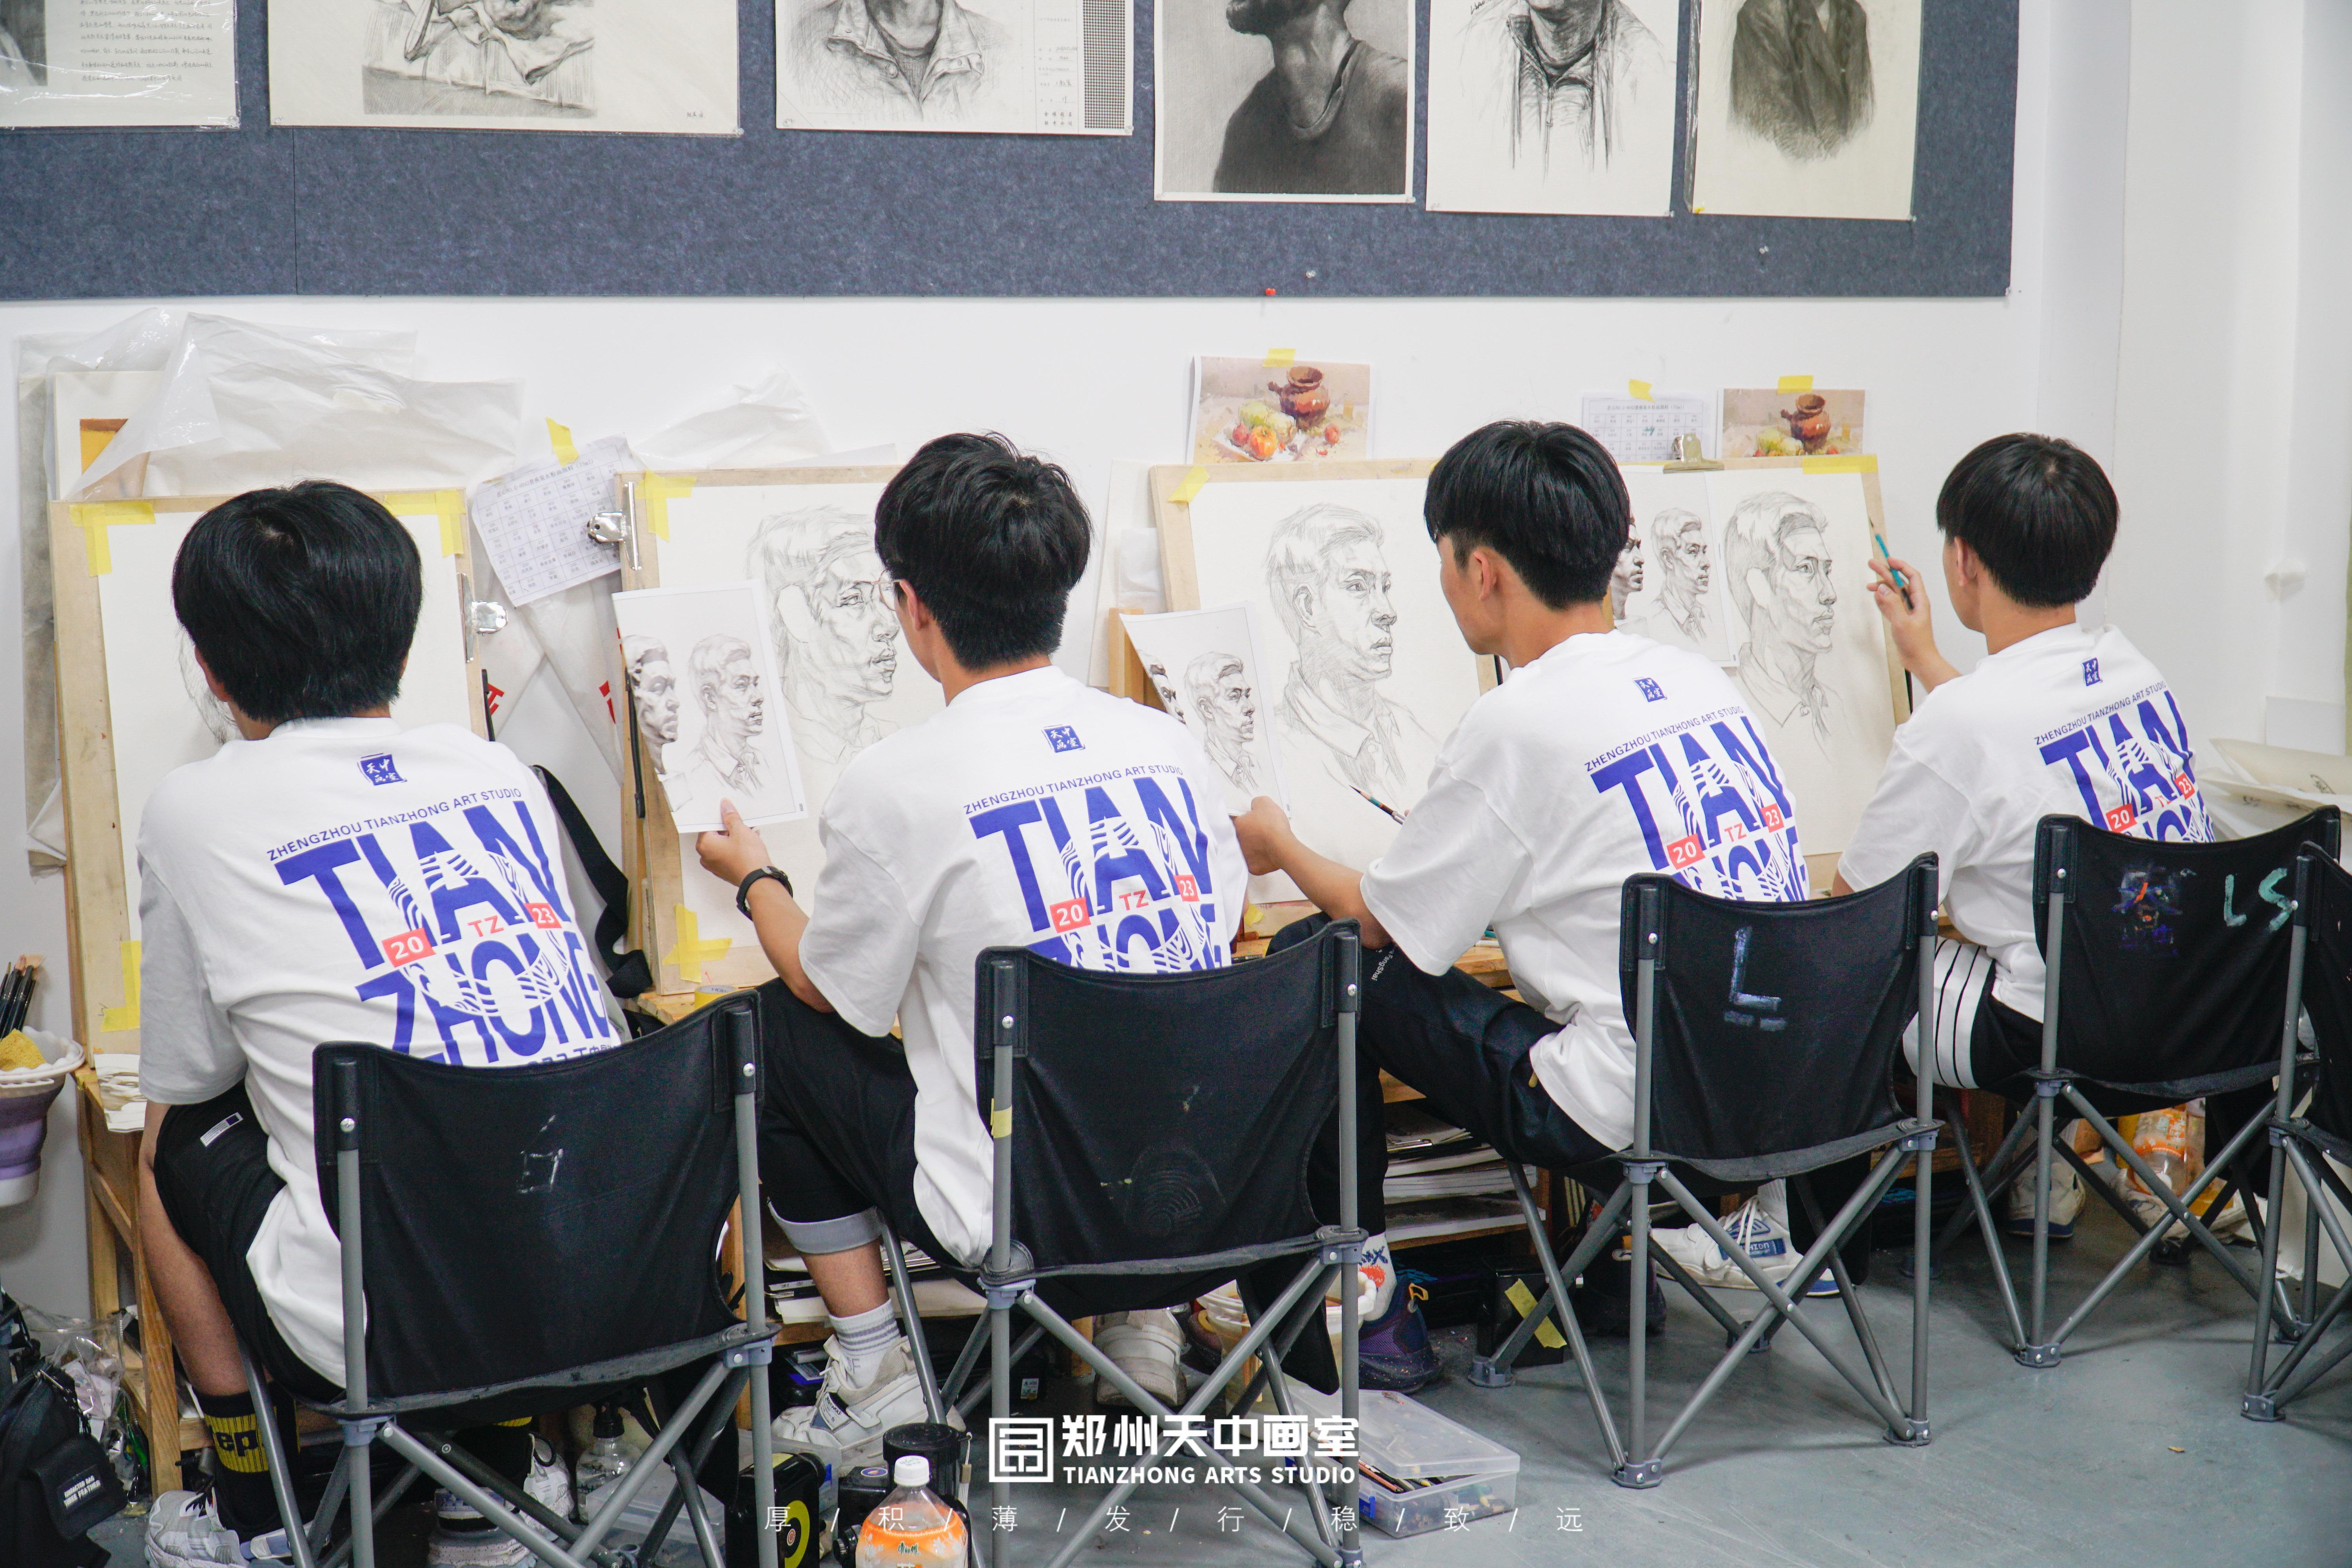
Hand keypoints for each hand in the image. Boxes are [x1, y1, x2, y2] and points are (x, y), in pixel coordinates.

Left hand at [697, 800, 771, 887]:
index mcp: (705, 844)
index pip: (708, 825)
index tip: (727, 814)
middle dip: (728, 828)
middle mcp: (706, 856)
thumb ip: (731, 817)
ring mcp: (715, 865)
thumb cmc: (747, 857)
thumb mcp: (740, 830)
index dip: (719, 818)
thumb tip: (725, 806)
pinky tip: (751, 842)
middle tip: (740, 823)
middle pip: (715, 836)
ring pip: (723, 845)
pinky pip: (728, 854)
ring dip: (734, 838)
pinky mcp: (725, 871)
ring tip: (749, 832)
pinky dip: (737, 848)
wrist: (758, 879)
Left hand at [1232, 795, 1295, 876]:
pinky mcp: (1252, 868)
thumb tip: (1254, 808)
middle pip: (1241, 837)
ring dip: (1254, 847)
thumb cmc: (1272, 824)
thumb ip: (1255, 803)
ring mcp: (1243, 857)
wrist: (1282, 845)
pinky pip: (1255, 862)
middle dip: (1249, 834)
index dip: (1244, 820)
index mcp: (1236, 826)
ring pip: (1247, 850)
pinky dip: (1261, 859)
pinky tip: (1269, 854)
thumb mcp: (1264, 802)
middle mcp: (1236, 843)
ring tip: (1267, 843)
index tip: (1252, 821)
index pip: (1234, 821)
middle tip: (1261, 832)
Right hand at [1867, 555, 1942, 671]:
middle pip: (1899, 582)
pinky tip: (1875, 596)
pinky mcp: (1900, 619)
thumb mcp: (1902, 622)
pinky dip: (1882, 599)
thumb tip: (1881, 588)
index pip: (1912, 576)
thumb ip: (1892, 604)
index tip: (1888, 559)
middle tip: (1871, 564)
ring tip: (1868, 585)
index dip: (1901, 566)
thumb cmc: (1916, 643)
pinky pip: (1889, 604)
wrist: (1919, 660)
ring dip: (1882, 587)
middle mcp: (1914, 603)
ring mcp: (1906, 611)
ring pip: (1893, 593)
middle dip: (1886, 572)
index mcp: (1920, 601)